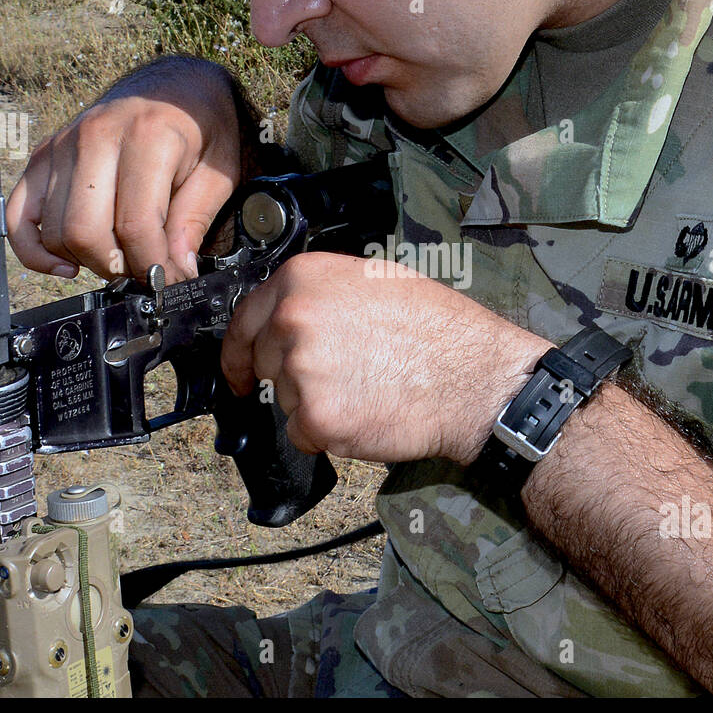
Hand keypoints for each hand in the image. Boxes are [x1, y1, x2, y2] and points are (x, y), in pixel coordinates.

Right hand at [5, 58, 243, 284]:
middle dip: (118, 267)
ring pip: (55, 230)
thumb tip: (177, 269)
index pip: (135, 226)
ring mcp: (62, 146)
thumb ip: (195, 220)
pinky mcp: (42, 157)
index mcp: (147, 137)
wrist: (177, 85)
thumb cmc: (202, 126)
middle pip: (85, 232)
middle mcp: (95, 137)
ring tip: (120, 257)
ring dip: (87, 261)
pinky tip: (67, 264)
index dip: (153, 266)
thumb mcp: (218, 171)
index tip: (170, 280)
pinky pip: (18, 216)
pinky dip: (35, 250)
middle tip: (145, 271)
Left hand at [219, 251, 552, 463]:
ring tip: (369, 388)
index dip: (238, 351)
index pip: (244, 319)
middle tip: (343, 377)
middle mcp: (293, 318)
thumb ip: (320, 295)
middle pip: (266, 362)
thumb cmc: (438, 330)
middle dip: (294, 376)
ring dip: (316, 403)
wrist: (475, 378)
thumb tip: (286, 315)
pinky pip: (303, 433)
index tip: (238, 370)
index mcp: (303, 278)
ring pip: (286, 399)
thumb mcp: (374, 281)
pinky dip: (330, 433)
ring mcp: (302, 369)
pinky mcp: (316, 416)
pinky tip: (368, 412)